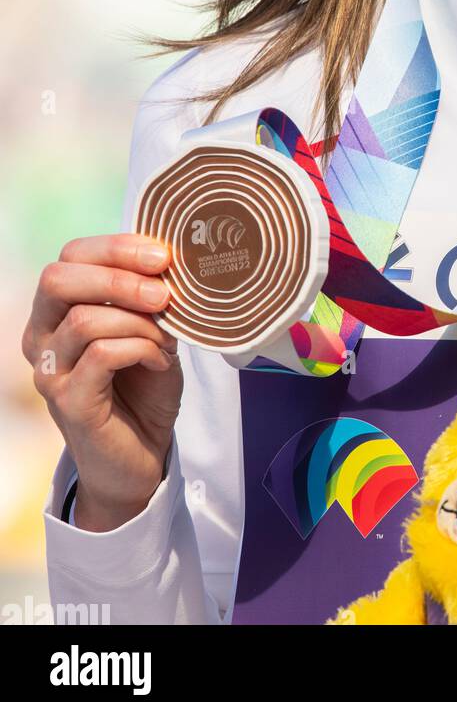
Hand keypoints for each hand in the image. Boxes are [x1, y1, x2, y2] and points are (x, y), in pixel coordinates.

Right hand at [23, 234, 181, 530]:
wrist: (142, 454)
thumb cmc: (144, 385)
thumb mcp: (151, 329)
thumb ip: (150, 297)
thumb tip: (169, 260)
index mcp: (57, 311)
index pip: (70, 256)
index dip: (116, 247)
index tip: (162, 255)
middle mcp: (41, 338)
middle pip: (58, 279)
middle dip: (119, 277)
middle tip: (164, 292)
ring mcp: (50, 372)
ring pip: (84, 319)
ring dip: (138, 321)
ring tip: (165, 338)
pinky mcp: (68, 402)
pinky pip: (101, 355)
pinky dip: (140, 349)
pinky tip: (159, 360)